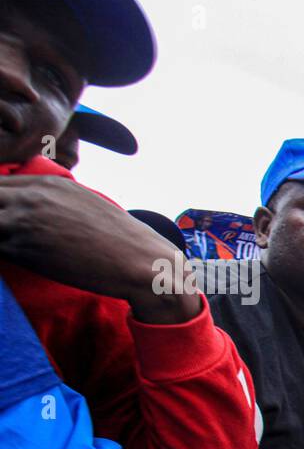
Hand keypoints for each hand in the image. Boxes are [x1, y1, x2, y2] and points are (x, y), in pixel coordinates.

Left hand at [0, 175, 199, 322]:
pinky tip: (15, 261)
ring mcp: (25, 218)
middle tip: (8, 237)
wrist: (146, 265)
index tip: (8, 223)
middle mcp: (33, 195)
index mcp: (50, 183)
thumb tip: (46, 215)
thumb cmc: (123, 244)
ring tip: (12, 248)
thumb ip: (60, 203)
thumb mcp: (90, 208)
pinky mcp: (21, 246)